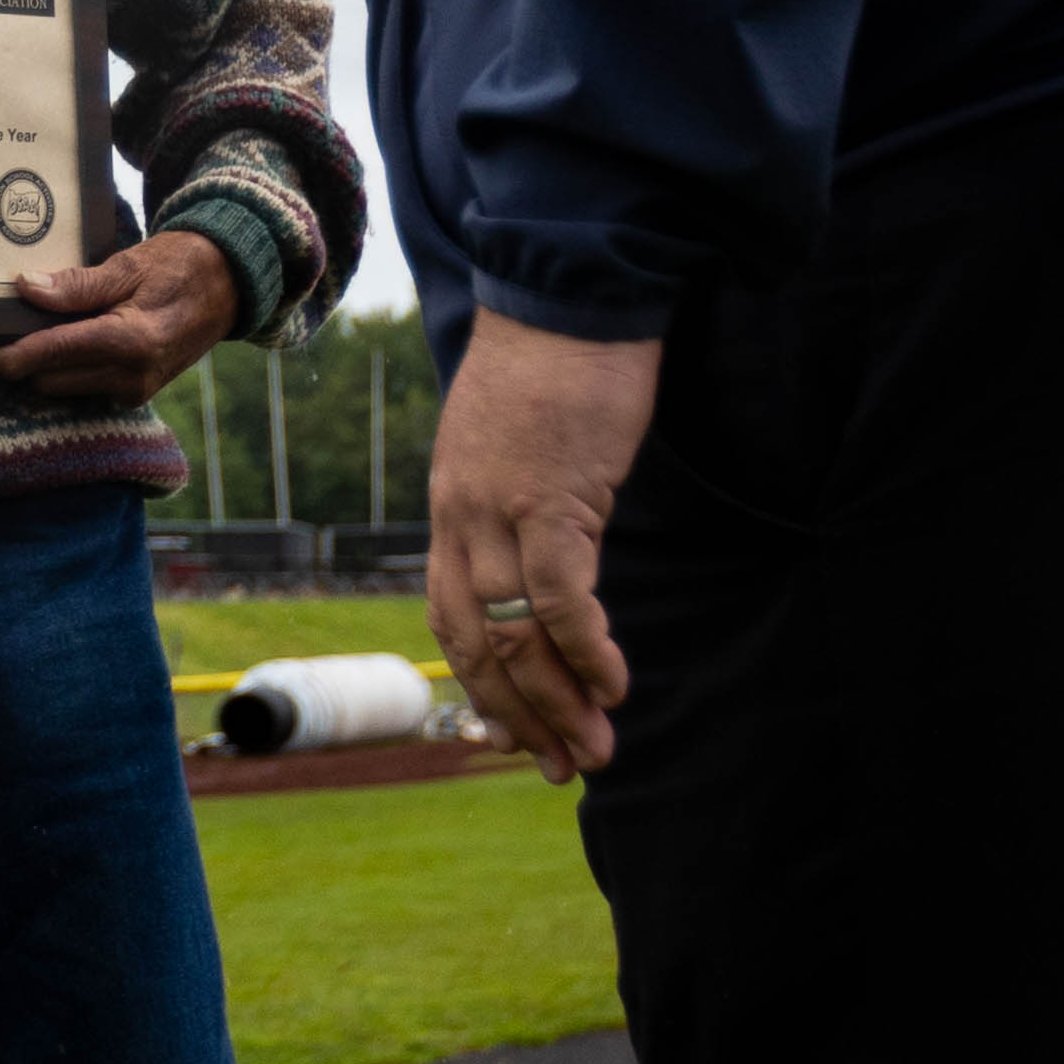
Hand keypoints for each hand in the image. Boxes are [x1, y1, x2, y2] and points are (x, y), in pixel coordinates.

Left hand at [0, 230, 237, 404]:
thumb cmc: (179, 267)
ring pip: (63, 388)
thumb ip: (77, 285)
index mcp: (129, 342)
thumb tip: (26, 287)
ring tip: (31, 328)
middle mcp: (131, 377)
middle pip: (50, 379)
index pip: (53, 355)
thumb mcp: (128, 266)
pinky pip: (83, 388)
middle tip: (0, 325)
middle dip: (23, 358)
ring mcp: (135, 391)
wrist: (230, 286)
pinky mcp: (136, 395)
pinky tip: (63, 340)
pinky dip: (68, 369)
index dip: (10, 355)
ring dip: (44, 365)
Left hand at [424, 310, 659, 783]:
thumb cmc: (553, 369)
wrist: (564, 297)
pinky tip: (612, 684)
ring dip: (558, 701)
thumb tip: (547, 559)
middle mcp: (461, 516)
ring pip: (516, 632)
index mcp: (452, 507)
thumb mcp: (516, 448)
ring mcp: (498, 509)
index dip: (482, 682)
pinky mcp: (550, 496)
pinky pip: (560, 595)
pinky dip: (585, 648)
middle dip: (521, 714)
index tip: (514, 732)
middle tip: (561, 766)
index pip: (451, 616)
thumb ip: (520, 505)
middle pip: (477, 640)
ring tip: (596, 750)